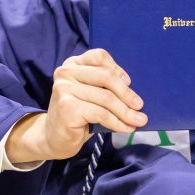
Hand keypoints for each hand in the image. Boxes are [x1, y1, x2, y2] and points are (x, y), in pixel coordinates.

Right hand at [7, 48, 145, 162]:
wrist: (54, 137)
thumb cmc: (78, 115)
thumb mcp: (92, 94)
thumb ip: (105, 86)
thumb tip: (135, 94)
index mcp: (73, 64)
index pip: (100, 57)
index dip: (117, 69)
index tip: (129, 83)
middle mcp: (66, 73)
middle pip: (106, 77)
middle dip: (127, 93)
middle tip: (140, 106)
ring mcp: (64, 89)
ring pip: (106, 98)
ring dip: (126, 112)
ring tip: (139, 120)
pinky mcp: (67, 107)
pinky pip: (101, 114)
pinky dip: (117, 122)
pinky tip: (126, 128)